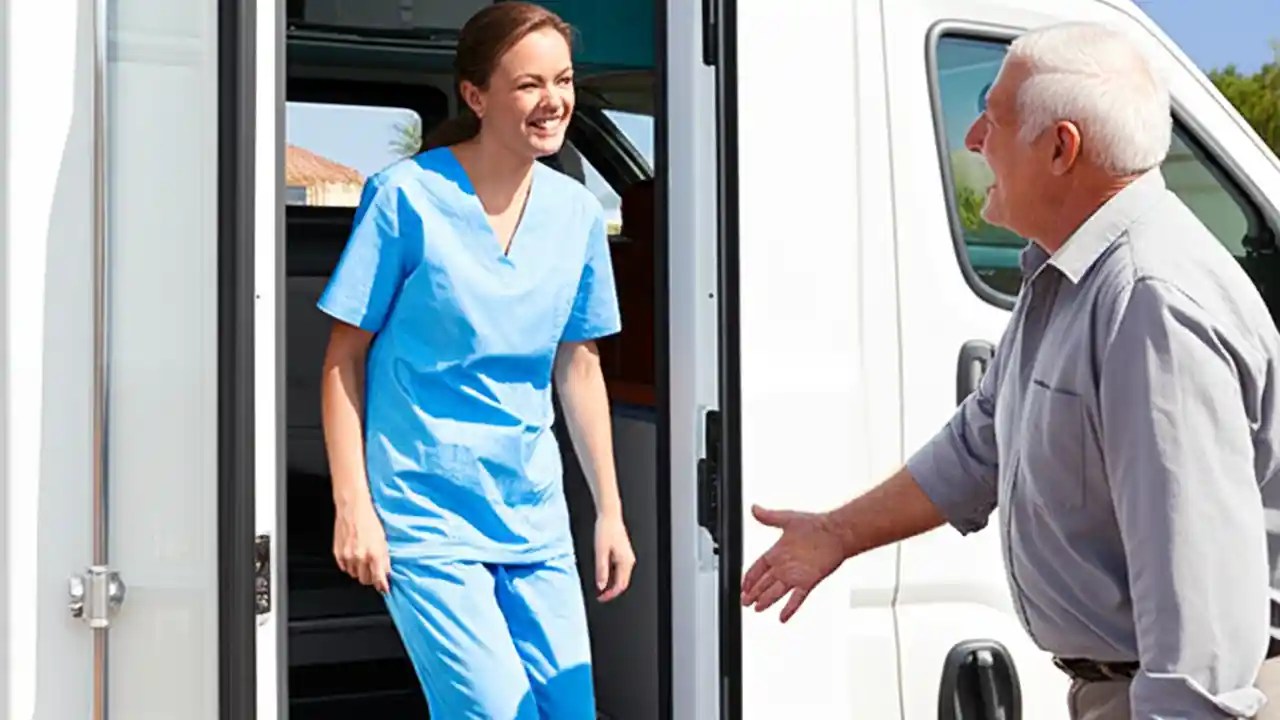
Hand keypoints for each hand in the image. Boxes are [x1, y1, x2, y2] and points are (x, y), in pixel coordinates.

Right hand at [333, 498, 390, 593]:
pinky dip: (350, 566)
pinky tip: (354, 557)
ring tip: (363, 561)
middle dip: (371, 578)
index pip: (378, 578)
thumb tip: (386, 573)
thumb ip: (384, 558)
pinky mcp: (337, 554)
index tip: (385, 589)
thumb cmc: (369, 521)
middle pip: (365, 580)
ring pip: (354, 575)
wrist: (353, 509)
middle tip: (373, 572)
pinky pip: (344, 568)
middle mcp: (360, 557)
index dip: (382, 586)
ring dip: (360, 572)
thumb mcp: (383, 539)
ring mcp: (348, 556)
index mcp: (374, 553)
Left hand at [594, 512, 635, 601]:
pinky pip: (619, 570)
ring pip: (621, 577)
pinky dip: (612, 576)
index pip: (620, 586)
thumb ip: (601, 570)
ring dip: (611, 584)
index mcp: (625, 562)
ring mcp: (627, 557)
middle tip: (599, 595)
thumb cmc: (605, 529)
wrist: (610, 515)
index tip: (600, 598)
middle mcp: (629, 561)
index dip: (610, 595)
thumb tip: (601, 585)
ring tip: (599, 585)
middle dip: (611, 591)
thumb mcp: (600, 551)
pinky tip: (603, 574)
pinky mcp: (623, 554)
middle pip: (622, 583)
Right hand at [739, 504, 848, 622]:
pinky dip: (789, 608)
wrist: (836, 533)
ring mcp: (795, 575)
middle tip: (744, 601)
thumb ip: (769, 517)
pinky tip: (783, 617)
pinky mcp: (807, 582)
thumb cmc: (816, 525)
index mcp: (777, 552)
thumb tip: (755, 509)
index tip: (743, 585)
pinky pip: (796, 598)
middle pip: (764, 583)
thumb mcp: (787, 519)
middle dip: (753, 593)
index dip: (749, 577)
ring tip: (757, 609)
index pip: (758, 568)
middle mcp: (785, 565)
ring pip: (776, 592)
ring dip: (766, 601)